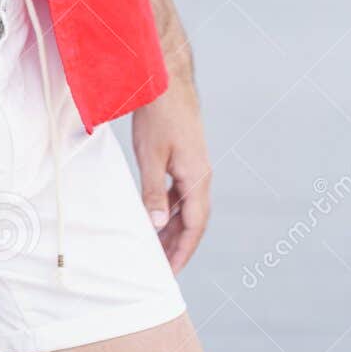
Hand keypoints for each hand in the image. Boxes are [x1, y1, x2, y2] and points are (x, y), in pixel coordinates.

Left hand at [132, 41, 210, 272]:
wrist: (166, 79)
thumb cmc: (158, 115)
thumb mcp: (150, 155)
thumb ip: (153, 192)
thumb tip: (157, 225)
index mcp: (197, 178)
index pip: (194, 225)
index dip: (183, 250)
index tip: (170, 272)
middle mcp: (200, 175)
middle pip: (193, 220)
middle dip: (177, 245)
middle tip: (160, 267)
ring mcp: (194, 166)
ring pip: (186, 206)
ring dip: (172, 227)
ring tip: (154, 247)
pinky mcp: (184, 157)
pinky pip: (179, 191)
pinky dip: (168, 207)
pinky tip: (154, 214)